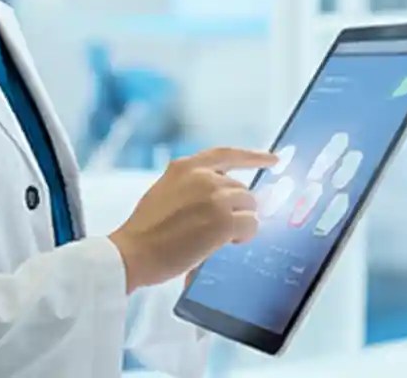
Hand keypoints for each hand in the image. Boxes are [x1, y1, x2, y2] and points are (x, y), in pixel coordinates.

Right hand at [108, 147, 276, 293]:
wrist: (133, 252)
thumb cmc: (146, 231)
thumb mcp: (165, 193)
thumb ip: (192, 188)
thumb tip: (223, 199)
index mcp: (185, 167)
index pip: (227, 154)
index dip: (253, 157)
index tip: (273, 159)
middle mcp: (202, 176)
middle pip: (242, 189)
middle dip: (237, 209)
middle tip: (221, 230)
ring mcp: (214, 197)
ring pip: (250, 207)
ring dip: (240, 223)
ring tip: (217, 239)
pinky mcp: (223, 221)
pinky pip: (251, 226)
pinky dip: (243, 237)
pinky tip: (226, 244)